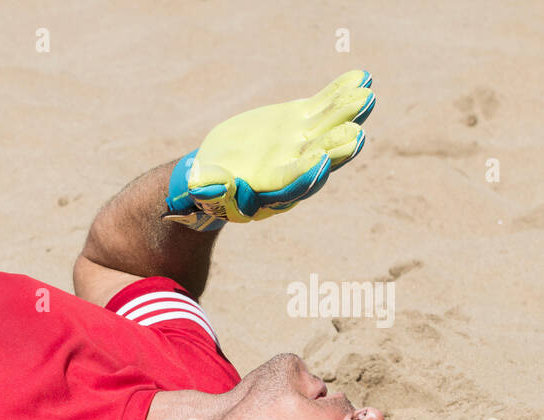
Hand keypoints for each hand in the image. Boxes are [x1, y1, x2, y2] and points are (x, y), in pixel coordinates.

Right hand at [164, 69, 375, 229]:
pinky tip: (361, 79)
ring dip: (347, 114)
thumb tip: (215, 185)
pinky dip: (340, 93)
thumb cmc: (205, 185)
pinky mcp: (301, 122)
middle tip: (356, 134)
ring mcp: (301, 144)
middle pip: (319, 159)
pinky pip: (324, 107)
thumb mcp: (201, 188)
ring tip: (366, 97)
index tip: (320, 161)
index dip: (305, 174)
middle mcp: (293, 170)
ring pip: (328, 130)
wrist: (215, 169)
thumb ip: (210, 188)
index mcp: (269, 192)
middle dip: (336, 147)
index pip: (291, 185)